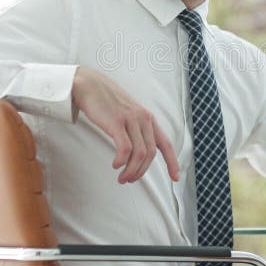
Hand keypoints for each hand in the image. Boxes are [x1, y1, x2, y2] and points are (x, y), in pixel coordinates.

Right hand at [71, 67, 179, 183]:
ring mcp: (131, 120)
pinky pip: (125, 148)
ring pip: (139, 154)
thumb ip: (137, 129)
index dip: (172, 162)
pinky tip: (116, 165)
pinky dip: (122, 161)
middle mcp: (143, 119)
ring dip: (131, 171)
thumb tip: (140, 152)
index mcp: (149, 118)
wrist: (90, 85)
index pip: (166, 144)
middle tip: (130, 179)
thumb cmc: (107, 103)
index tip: (175, 178)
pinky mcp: (116, 122)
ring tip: (122, 178)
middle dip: (141, 171)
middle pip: (150, 154)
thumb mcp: (129, 114)